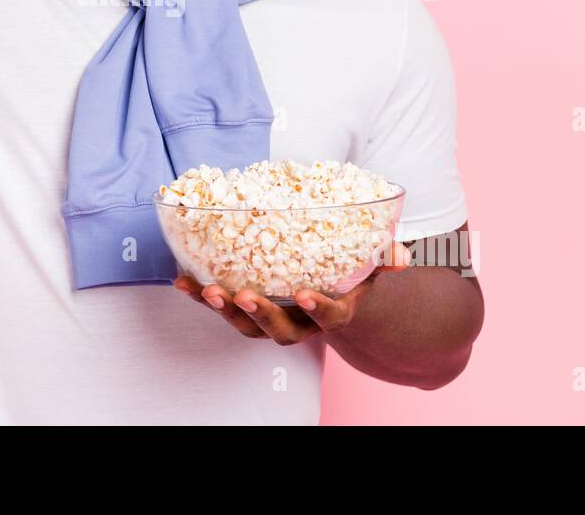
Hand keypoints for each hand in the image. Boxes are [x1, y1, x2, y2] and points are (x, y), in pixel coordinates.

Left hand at [173, 241, 411, 344]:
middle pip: (280, 331)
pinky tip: (182, 281)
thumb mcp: (368, 265)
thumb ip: (383, 258)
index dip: (317, 309)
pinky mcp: (245, 308)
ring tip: (207, 291)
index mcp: (332, 313)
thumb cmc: (348, 274)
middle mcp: (300, 323)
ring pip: (247, 326)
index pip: (329, 320)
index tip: (304, 294)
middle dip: (260, 315)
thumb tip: (402, 254)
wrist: (325, 287)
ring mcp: (270, 318)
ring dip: (224, 311)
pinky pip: (222, 308)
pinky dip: (200, 296)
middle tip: (242, 296)